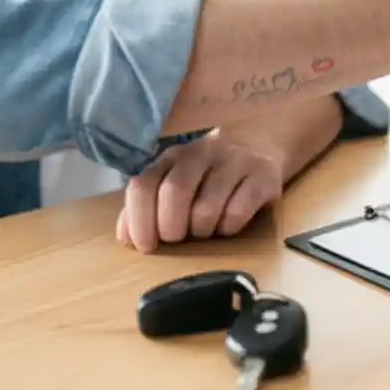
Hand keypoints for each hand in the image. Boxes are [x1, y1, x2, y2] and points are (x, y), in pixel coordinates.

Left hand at [116, 133, 284, 252]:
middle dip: (171, 227)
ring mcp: (233, 162)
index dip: (139, 220)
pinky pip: (238, 212)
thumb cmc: (210, 176)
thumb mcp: (175, 182)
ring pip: (207, 207)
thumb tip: (127, 238)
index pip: (143, 186)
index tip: (146, 246)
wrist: (259, 143)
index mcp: (171, 158)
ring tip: (206, 231)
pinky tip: (228, 225)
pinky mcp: (263, 175)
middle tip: (178, 239)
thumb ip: (148, 206)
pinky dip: (228, 228)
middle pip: (174, 193)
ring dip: (202, 230)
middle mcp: (200, 154)